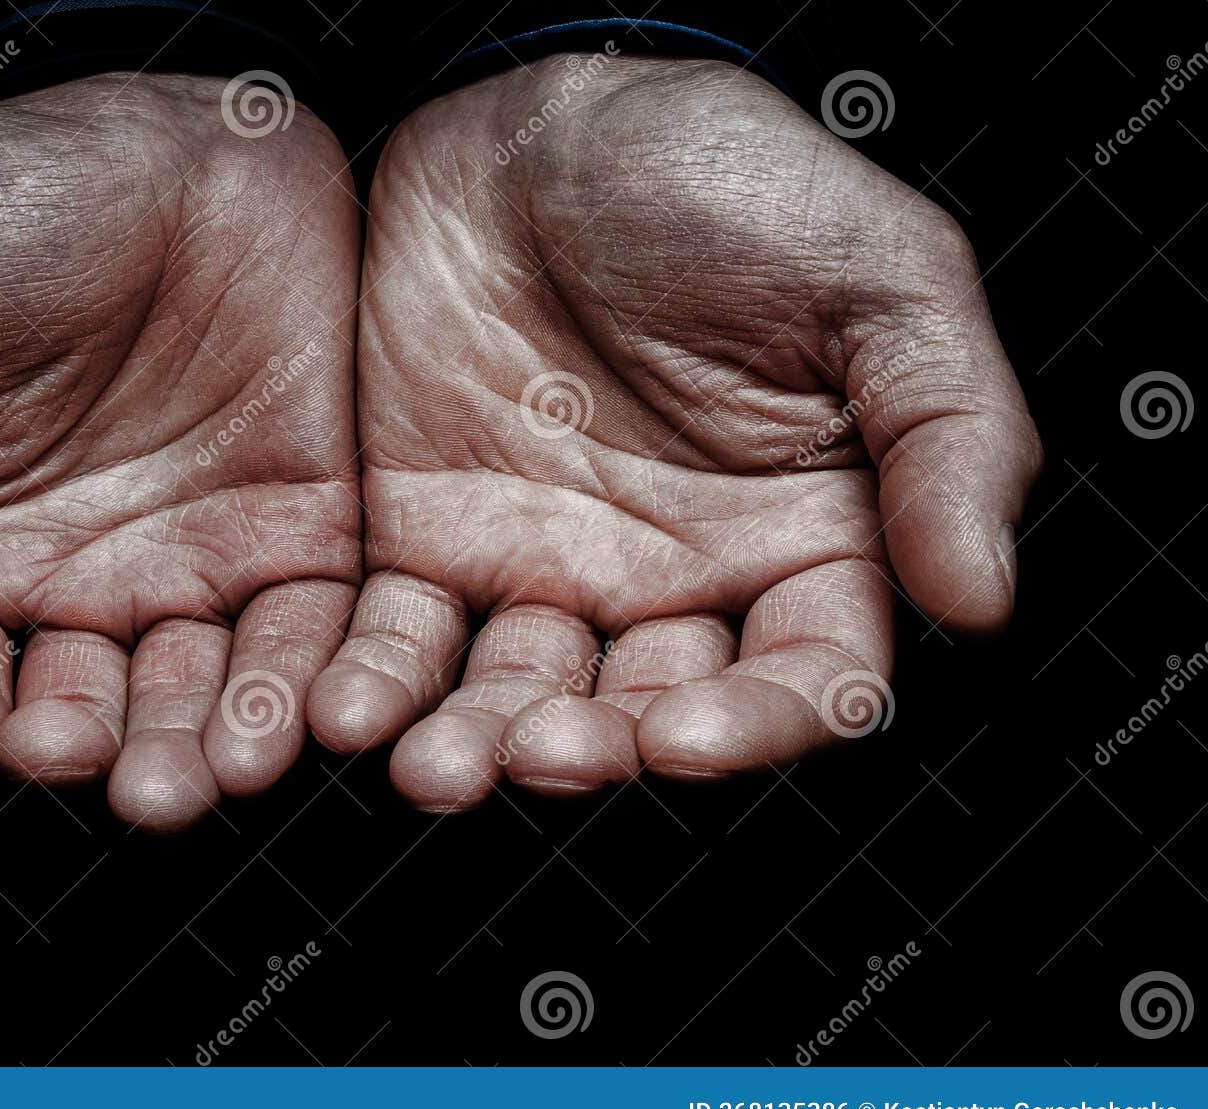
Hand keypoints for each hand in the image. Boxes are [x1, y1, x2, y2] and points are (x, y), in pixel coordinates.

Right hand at [0, 74, 360, 829]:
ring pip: (197, 693)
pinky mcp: (304, 532)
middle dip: (94, 753)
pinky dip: (300, 686)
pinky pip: (306, 633)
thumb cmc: (17, 208)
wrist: (187, 139)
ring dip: (198, 746)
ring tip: (196, 778)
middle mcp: (84, 574)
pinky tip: (289, 726)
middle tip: (104, 773)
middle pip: (84, 708)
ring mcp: (197, 561)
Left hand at [308, 56, 1040, 809]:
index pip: (807, 677)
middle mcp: (676, 580)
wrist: (532, 127)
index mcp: (802, 537)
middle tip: (538, 750)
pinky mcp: (431, 544)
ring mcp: (549, 569)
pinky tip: (345, 711)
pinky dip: (377, 685)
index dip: (758, 727)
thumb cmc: (723, 179)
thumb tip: (979, 597)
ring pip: (519, 698)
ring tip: (431, 765)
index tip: (684, 736)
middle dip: (594, 749)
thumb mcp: (877, 275)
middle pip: (649, 715)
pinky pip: (405, 640)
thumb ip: (949, 431)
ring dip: (477, 745)